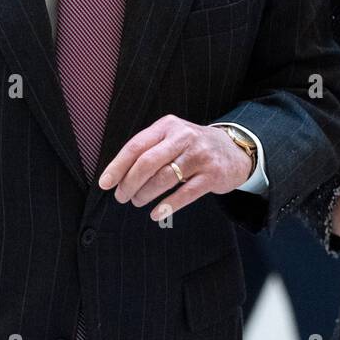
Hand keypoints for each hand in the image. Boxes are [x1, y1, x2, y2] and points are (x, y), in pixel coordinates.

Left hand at [98, 115, 253, 221]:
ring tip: (138, 201)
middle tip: (122, 197)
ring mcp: (199, 155)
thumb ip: (149, 150)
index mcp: (167, 126)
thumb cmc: (193, 147)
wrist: (234, 149)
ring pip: (164, 178)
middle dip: (129, 183)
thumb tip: (119, 174)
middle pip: (148, 162)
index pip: (136, 146)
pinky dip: (168, 205)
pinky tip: (156, 213)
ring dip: (145, 194)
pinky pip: (185, 193)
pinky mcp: (212, 174)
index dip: (118, 166)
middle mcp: (183, 137)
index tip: (105, 183)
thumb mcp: (172, 137)